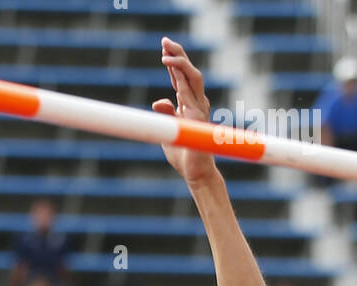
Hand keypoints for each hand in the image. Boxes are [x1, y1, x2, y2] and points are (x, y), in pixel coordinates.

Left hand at [152, 36, 215, 186]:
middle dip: (177, 54)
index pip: (182, 78)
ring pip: (192, 76)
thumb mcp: (170, 131)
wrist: (196, 173)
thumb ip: (165, 115)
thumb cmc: (184, 155)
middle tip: (165, 41)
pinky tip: (170, 66)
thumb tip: (158, 101)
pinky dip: (180, 76)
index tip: (164, 47)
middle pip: (189, 72)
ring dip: (179, 61)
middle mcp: (197, 103)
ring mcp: (199, 108)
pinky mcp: (197, 116)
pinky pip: (189, 91)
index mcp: (189, 105)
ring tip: (166, 50)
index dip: (173, 62)